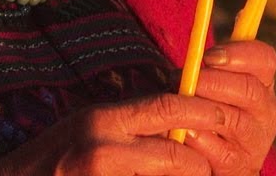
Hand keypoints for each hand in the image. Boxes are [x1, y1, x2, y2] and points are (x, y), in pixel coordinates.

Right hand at [0, 92, 229, 174]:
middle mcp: (99, 146)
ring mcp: (96, 173)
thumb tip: (182, 119)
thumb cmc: (53, 159)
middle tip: (209, 167)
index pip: (166, 107)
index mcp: (101, 119)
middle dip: (199, 165)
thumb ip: (130, 123)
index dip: (201, 111)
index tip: (222, 116)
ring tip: (189, 174)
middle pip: (174, 153)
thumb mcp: (87, 128)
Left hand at [184, 40, 275, 175]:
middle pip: (248, 89)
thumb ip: (223, 57)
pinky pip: (216, 149)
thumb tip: (240, 11)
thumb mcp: (220, 84)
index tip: (209, 55)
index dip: (239, 53)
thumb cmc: (213, 113)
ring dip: (199, 108)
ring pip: (231, 119)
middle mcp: (267, 111)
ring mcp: (256, 140)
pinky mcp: (239, 165)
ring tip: (177, 104)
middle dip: (212, 82)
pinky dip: (196, 138)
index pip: (265, 59)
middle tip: (183, 79)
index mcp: (264, 84)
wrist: (221, 164)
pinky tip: (182, 132)